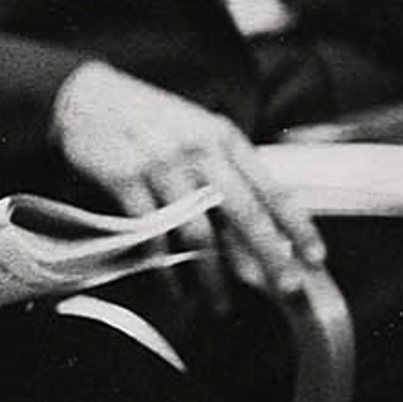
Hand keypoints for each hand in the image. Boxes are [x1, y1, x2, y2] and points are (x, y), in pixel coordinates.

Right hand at [49, 61, 325, 304]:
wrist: (85, 98)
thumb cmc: (145, 118)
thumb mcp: (195, 130)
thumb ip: (223, 168)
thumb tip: (253, 223)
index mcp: (223, 138)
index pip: (271, 187)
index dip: (297, 225)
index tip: (316, 256)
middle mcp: (198, 151)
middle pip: (244, 213)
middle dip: (270, 257)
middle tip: (286, 290)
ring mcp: (161, 165)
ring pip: (198, 231)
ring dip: (212, 275)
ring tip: (219, 303)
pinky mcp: (125, 179)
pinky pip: (152, 234)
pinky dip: (164, 266)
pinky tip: (173, 288)